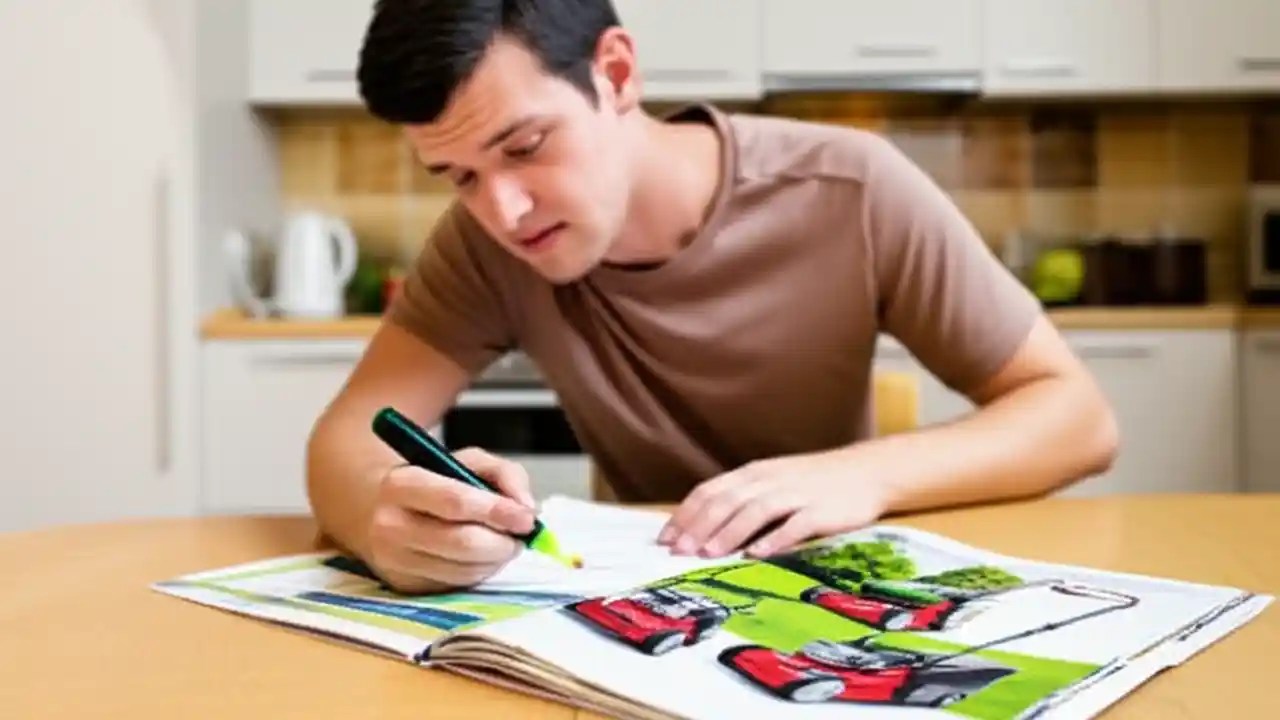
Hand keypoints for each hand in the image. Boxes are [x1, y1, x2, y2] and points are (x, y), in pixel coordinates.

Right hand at [363, 447, 537, 593]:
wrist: (378, 511)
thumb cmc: (433, 482)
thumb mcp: (468, 462)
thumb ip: (505, 474)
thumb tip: (526, 508)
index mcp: (401, 484)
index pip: (455, 501)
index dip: (497, 512)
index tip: (526, 518)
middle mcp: (390, 525)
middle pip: (462, 543)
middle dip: (503, 542)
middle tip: (521, 536)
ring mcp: (393, 561)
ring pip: (463, 570)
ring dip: (495, 560)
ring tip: (502, 543)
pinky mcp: (403, 587)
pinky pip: (456, 585)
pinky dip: (479, 572)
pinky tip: (481, 557)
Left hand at [656, 449, 890, 558]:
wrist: (868, 471)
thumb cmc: (814, 482)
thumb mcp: (773, 482)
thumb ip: (743, 500)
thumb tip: (704, 527)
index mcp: (754, 474)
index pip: (710, 491)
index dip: (685, 514)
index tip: (664, 538)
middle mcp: (770, 480)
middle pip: (727, 501)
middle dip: (699, 527)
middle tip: (678, 551)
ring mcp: (797, 494)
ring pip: (755, 511)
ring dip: (729, 532)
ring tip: (708, 553)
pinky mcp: (822, 511)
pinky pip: (796, 525)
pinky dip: (775, 539)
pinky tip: (758, 554)